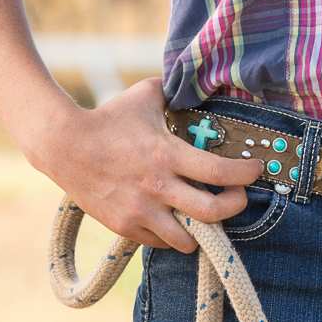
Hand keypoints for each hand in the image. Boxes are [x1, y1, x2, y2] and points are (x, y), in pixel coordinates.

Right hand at [29, 77, 263, 252]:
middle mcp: (158, 187)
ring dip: (202, 229)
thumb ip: (174, 90)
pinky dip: (173, 235)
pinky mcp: (125, 226)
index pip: (220, 172)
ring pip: (187, 239)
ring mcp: (141, 211)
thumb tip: (195, 79)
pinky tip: (176, 221)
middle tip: (237, 197)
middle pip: (212, 213)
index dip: (246, 174)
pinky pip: (160, 242)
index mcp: (168, 154)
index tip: (257, 169)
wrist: (64, 146)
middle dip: (234, 206)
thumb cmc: (108, 117)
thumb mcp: (146, 95)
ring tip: (205, 215)